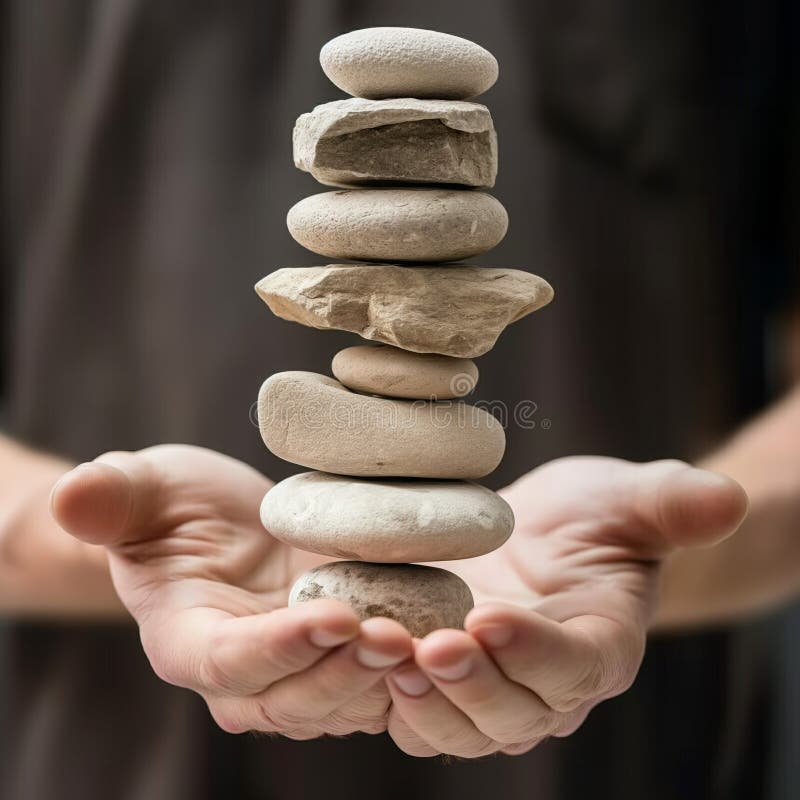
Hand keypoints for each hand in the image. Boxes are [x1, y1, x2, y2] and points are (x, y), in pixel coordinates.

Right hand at [51, 445, 411, 737]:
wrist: (223, 524)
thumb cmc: (174, 506)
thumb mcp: (144, 489)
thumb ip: (111, 498)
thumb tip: (74, 497)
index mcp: (186, 640)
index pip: (225, 664)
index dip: (275, 650)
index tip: (331, 617)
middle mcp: (243, 674)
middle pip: (292, 701)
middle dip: (343, 672)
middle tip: (392, 634)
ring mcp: (296, 672)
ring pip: (341, 702)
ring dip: (385, 680)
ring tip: (430, 641)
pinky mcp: (339, 658)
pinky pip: (375, 680)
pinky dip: (410, 669)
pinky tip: (446, 637)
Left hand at [385, 457, 747, 756]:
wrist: (545, 538)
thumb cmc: (594, 520)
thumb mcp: (628, 499)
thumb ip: (671, 504)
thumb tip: (725, 497)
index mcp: (597, 648)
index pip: (572, 670)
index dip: (535, 653)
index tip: (492, 617)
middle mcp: (542, 686)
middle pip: (510, 717)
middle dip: (470, 686)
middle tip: (430, 646)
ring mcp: (487, 689)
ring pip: (453, 729)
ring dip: (420, 701)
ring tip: (384, 654)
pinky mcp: (439, 678)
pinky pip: (409, 709)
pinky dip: (381, 694)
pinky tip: (355, 651)